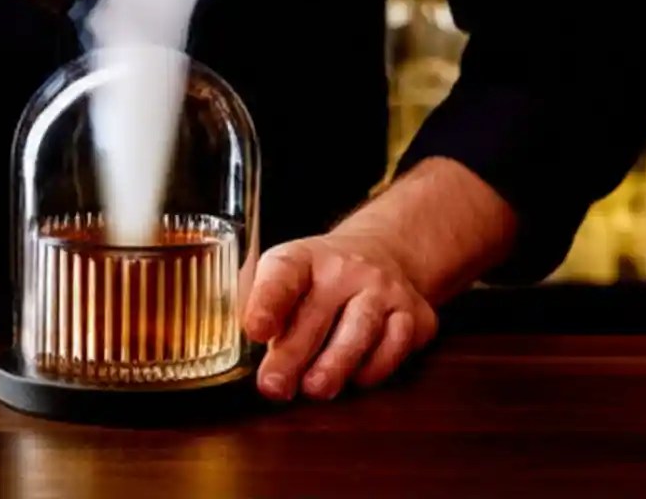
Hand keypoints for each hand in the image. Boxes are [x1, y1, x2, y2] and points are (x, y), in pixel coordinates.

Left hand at [242, 232, 438, 401]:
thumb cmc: (319, 279)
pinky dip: (374, 368)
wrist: (382, 256)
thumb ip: (256, 303)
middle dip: (293, 354)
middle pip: (318, 312)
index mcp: (302, 258)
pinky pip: (395, 346)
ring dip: (336, 364)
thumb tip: (231, 342)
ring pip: (361, 329)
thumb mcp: (282, 277)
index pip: (283, 274)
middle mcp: (346, 269)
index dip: (266, 302)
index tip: (255, 330)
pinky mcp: (415, 314)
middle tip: (273, 386)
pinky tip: (355, 377)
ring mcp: (383, 290)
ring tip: (315, 389)